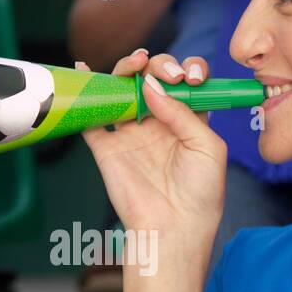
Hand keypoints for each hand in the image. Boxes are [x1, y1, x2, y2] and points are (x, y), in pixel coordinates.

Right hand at [77, 49, 225, 251]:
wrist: (172, 228)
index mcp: (187, 120)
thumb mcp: (208, 147)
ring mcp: (129, 131)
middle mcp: (157, 121)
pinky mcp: (106, 144)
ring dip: (126, 68)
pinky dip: (84, 90)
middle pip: (151, 79)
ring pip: (121, 88)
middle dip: (158, 65)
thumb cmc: (200, 192)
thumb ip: (182, 112)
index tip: (190, 76)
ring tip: (134, 63)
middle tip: (164, 73)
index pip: (184, 83)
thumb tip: (150, 84)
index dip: (186, 70)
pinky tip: (83, 67)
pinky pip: (90, 114)